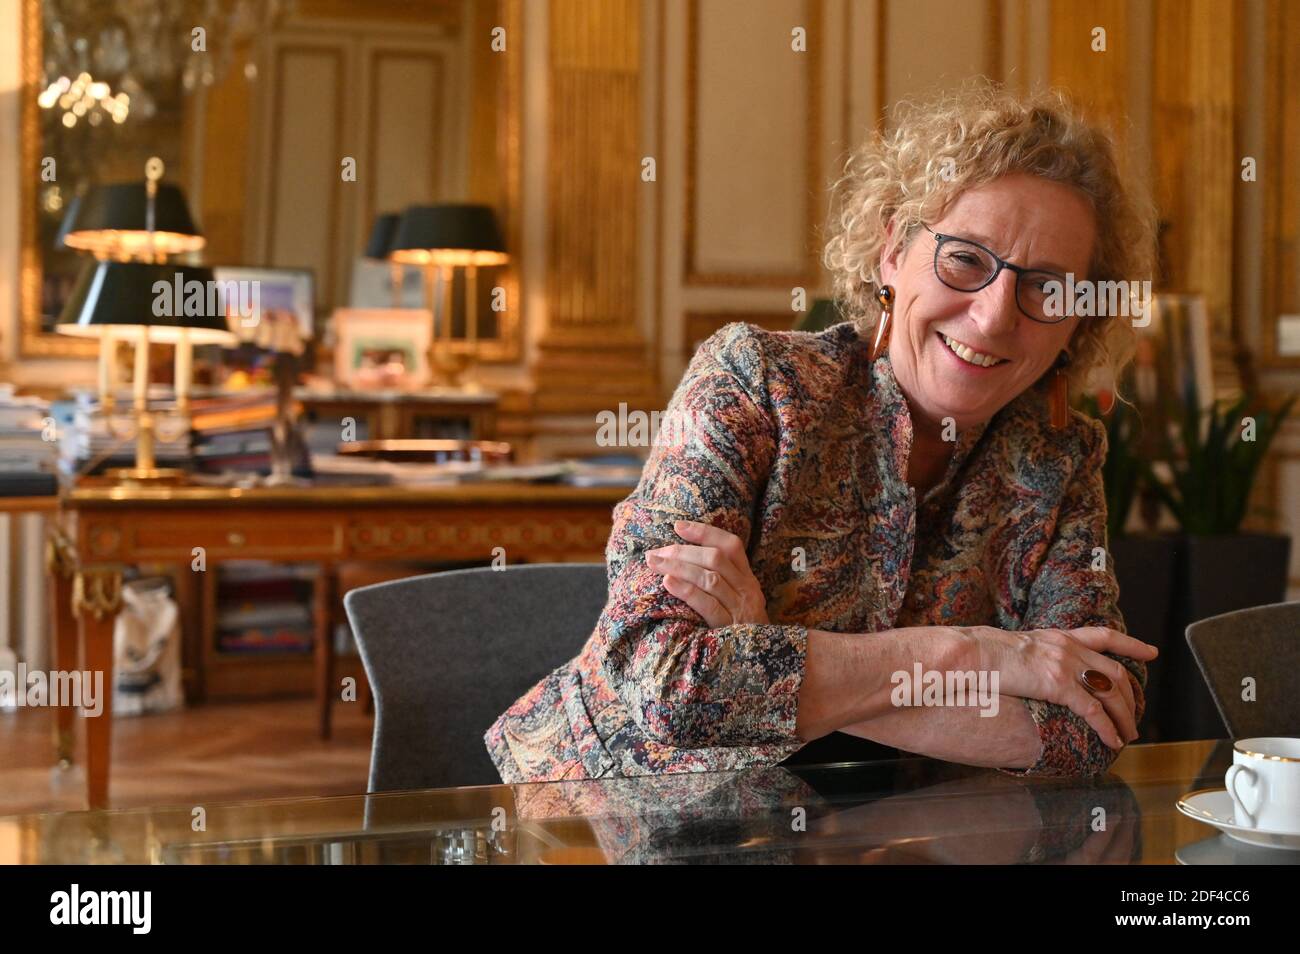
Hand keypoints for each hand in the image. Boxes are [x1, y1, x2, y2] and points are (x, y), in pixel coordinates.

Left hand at [644, 519, 769, 626]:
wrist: (760, 664)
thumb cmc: (740, 631)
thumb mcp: (737, 602)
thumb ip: (720, 582)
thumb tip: (682, 561)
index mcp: (748, 579)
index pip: (731, 545)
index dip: (704, 532)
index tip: (677, 527)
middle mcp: (747, 590)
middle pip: (715, 558)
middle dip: (682, 551)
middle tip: (654, 553)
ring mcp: (740, 609)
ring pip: (709, 578)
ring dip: (678, 567)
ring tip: (654, 563)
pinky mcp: (729, 628)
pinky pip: (707, 604)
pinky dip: (686, 591)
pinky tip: (668, 583)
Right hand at [966, 626, 1158, 750]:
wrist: (974, 653)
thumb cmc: (986, 653)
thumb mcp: (1019, 646)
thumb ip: (1037, 656)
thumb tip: (1035, 668)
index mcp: (1060, 637)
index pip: (1105, 636)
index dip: (1131, 644)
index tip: (1150, 651)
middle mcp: (1069, 648)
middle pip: (1116, 672)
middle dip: (1131, 697)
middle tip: (1136, 716)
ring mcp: (1066, 665)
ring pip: (1111, 692)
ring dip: (1125, 716)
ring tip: (1128, 734)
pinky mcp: (1059, 685)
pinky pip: (1093, 711)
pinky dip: (1108, 728)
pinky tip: (1112, 740)